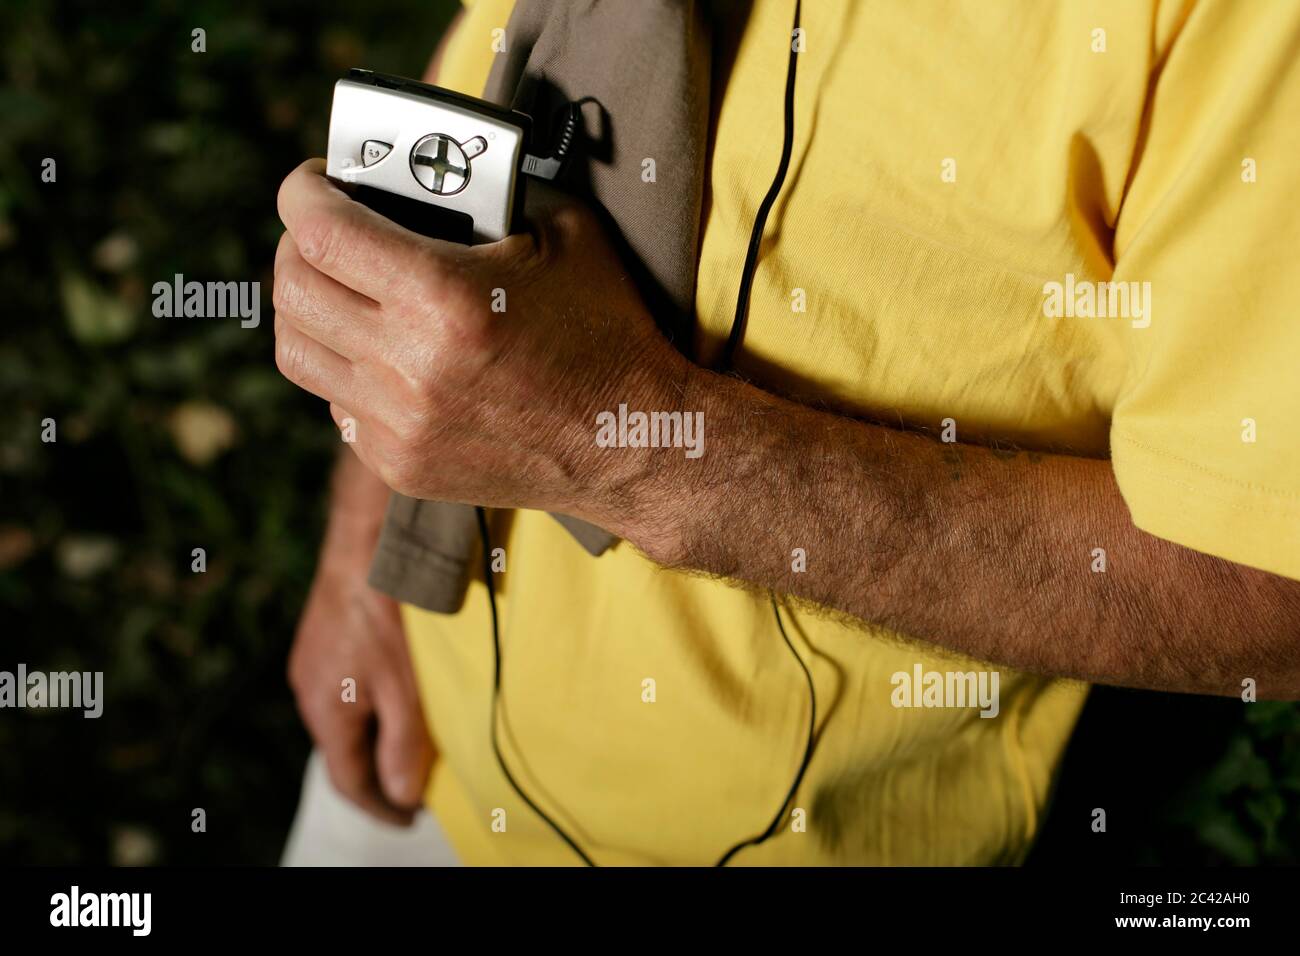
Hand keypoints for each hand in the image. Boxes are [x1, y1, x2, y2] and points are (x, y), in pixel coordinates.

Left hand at [271, 159, 686, 535]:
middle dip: (295, 246)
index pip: (320, 232)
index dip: (301, 193)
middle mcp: (407, 365)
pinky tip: (385, 354)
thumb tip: (427, 171)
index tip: (314, 182)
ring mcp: (398, 423)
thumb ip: (492, 190)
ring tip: (341, 291)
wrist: (632, 441)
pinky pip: (336, 404)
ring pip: (298, 352)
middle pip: (291, 290)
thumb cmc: (606, 331)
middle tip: (325, 231)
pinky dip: (347, 369)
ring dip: (309, 310)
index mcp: (443, 297)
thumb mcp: (564, 233)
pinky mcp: (400, 464)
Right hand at [288, 456, 433, 824]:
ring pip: (343, 719)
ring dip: (373, 739)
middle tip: (414, 791)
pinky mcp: (322, 637)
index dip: (380, 806)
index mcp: (325, 713)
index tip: (410, 819)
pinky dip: (368, 707)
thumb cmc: (388, 615)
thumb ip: (403, 746)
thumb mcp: (406, 689)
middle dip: (375, 776)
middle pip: (342, 752)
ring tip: (408, 748)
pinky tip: (392, 697)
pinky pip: (343, 689)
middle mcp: (308, 691)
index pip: (349, 780)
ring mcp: (311, 662)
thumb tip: (402, 795)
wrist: (367, 542)